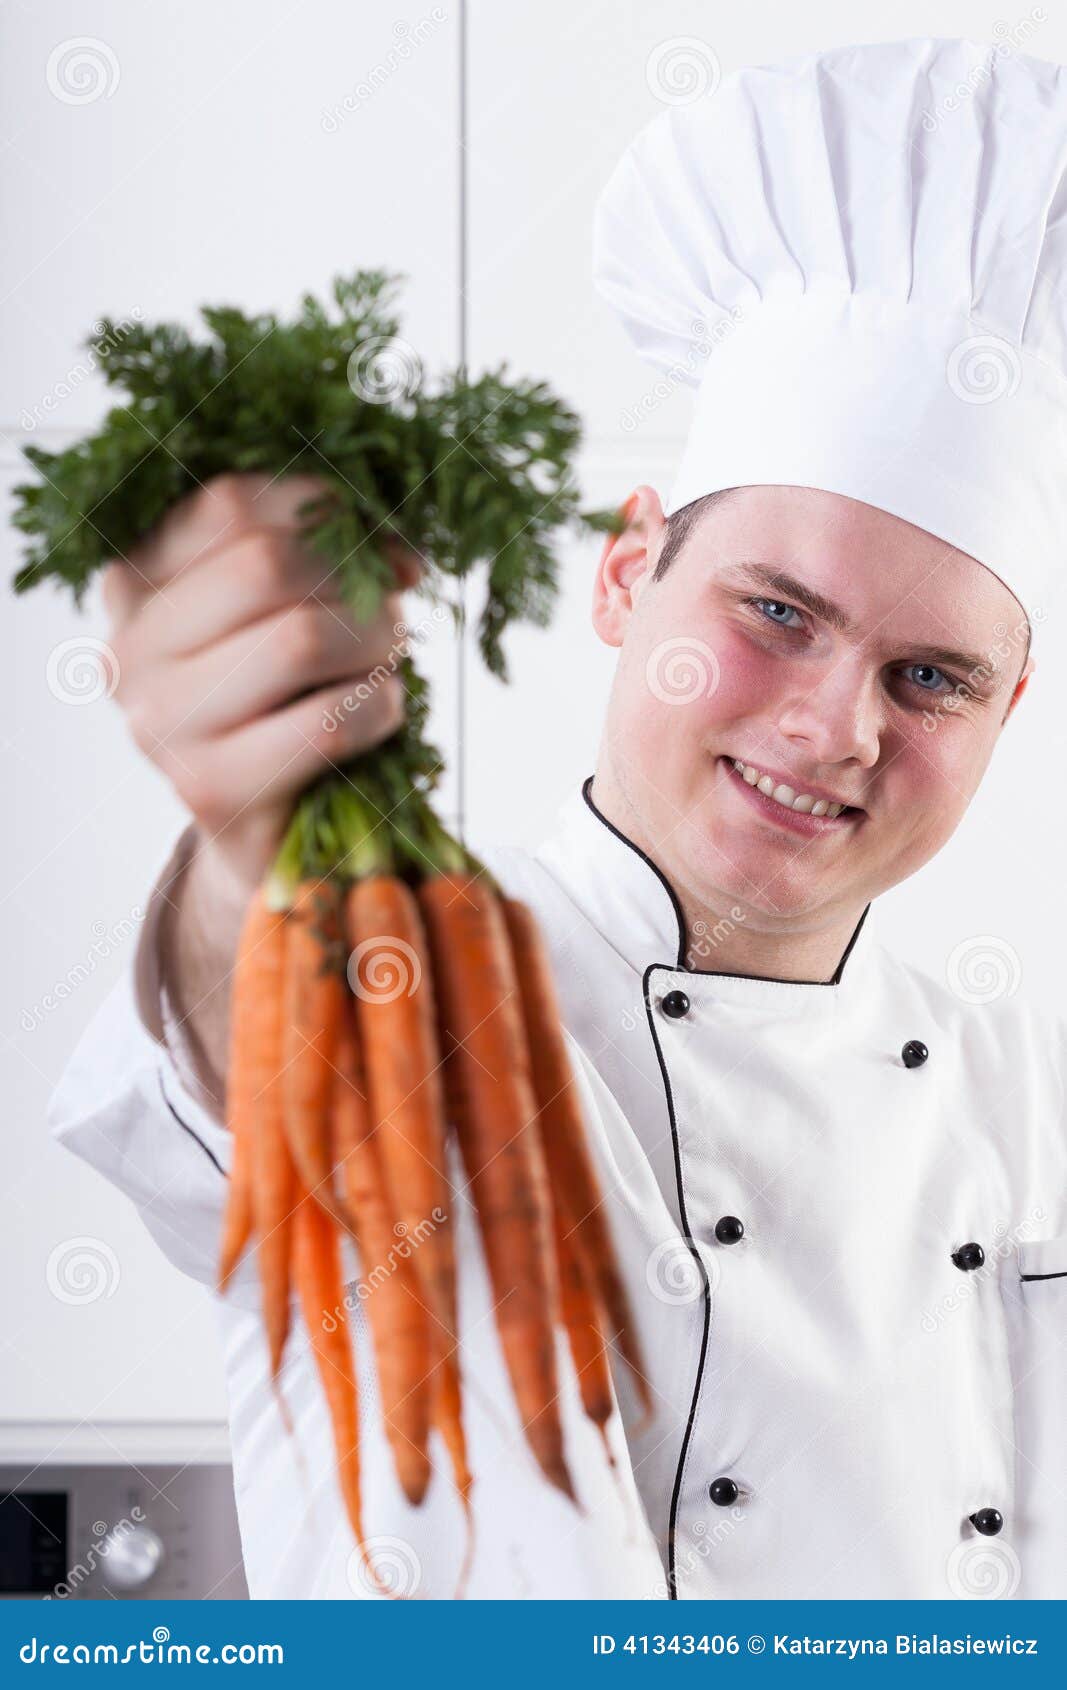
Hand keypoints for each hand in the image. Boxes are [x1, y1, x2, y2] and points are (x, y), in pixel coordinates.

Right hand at [104, 470, 421, 896]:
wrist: (264, 826)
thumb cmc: (284, 698)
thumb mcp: (286, 607)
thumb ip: (323, 555)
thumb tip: (399, 558)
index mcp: (133, 582)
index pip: (231, 503)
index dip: (326, 511)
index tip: (384, 550)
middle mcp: (128, 647)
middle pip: (265, 563)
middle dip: (355, 581)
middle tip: (393, 616)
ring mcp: (158, 722)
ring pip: (299, 638)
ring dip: (374, 644)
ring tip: (384, 663)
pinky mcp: (207, 788)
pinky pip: (327, 724)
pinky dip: (378, 708)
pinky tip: (378, 713)